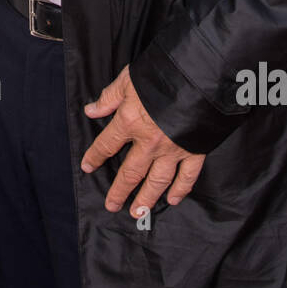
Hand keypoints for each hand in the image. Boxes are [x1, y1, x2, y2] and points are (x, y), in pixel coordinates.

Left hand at [81, 64, 205, 215]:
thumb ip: (109, 97)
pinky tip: (173, 200)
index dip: (95, 157)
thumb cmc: (161, 75)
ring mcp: (172, 150)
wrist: (199, 77)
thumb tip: (91, 110)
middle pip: (130, 173)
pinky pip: (187, 176)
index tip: (87, 167)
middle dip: (119, 191)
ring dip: (146, 198)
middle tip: (111, 205)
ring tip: (137, 212)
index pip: (106, 145)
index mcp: (129, 122)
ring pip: (156, 181)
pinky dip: (180, 189)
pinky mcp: (194, 151)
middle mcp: (148, 142)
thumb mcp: (128, 79)